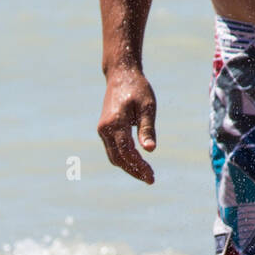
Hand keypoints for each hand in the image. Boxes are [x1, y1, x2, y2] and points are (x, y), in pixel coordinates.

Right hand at [97, 67, 156, 183]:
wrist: (121, 75)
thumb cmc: (137, 89)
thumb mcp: (147, 107)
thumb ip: (147, 129)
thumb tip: (150, 150)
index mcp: (115, 122)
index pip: (127, 152)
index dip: (139, 166)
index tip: (151, 176)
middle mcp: (105, 129)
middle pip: (119, 159)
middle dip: (134, 171)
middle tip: (150, 178)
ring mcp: (102, 130)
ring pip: (114, 157)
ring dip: (129, 167)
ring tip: (145, 173)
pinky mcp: (103, 130)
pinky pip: (112, 151)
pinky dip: (124, 159)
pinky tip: (137, 163)